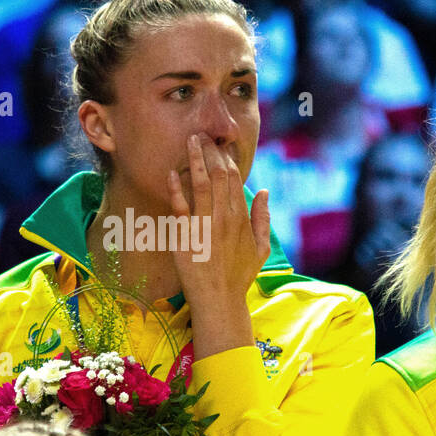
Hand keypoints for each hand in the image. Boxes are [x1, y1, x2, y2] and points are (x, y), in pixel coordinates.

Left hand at [168, 134, 270, 356]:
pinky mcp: (185, 237)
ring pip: (200, 185)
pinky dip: (175, 189)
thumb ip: (263, 218)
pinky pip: (179, 208)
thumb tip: (264, 191)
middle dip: (210, 152)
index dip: (225, 159)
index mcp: (241, 218)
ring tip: (190, 141)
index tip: (218, 145)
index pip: (234, 179)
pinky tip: (171, 173)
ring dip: (195, 160)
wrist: (219, 301)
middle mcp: (224, 218)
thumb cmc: (239, 276)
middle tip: (201, 135)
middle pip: (218, 176)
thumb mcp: (260, 248)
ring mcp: (205, 227)